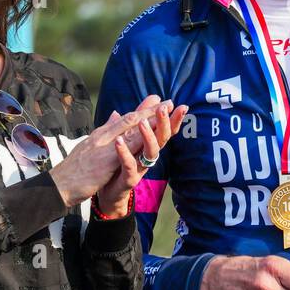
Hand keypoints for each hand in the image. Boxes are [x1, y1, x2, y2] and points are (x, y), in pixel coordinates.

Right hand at [49, 95, 159, 205]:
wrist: (57, 185)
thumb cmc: (74, 168)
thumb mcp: (90, 146)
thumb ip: (105, 130)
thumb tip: (115, 114)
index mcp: (101, 135)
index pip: (125, 119)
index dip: (143, 110)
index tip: (158, 100)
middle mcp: (102, 137)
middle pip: (129, 120)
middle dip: (150, 111)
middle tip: (168, 101)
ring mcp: (102, 148)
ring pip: (128, 131)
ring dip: (148, 121)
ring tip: (162, 113)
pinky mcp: (102, 163)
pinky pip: (121, 151)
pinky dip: (133, 142)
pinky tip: (146, 137)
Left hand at [95, 101, 185, 217]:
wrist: (107, 192)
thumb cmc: (120, 163)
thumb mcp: (131, 136)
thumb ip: (140, 117)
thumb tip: (154, 97)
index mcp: (148, 145)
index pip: (164, 130)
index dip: (174, 119)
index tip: (181, 105)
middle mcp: (148, 156)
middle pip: (161, 138)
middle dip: (164, 123)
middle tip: (163, 108)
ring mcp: (140, 168)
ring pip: (150, 152)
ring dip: (147, 136)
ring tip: (142, 122)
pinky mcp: (128, 179)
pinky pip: (129, 166)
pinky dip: (124, 153)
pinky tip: (118, 141)